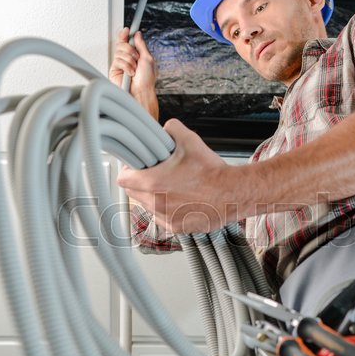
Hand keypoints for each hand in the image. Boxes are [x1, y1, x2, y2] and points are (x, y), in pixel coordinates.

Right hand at [109, 28, 158, 120]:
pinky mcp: (114, 70)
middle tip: (136, 57)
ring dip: (129, 60)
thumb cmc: (146, 80)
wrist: (141, 92)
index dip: (125, 35)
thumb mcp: (148, 59)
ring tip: (134, 69)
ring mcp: (120, 64)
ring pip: (119, 52)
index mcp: (135, 55)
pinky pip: (117, 61)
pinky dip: (126, 66)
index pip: (127, 42)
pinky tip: (129, 73)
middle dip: (130, 50)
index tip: (127, 30)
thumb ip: (141, 45)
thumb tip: (137, 34)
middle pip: (122, 44)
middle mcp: (127, 59)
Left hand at [117, 118, 238, 233]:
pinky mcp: (176, 226)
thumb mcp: (191, 141)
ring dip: (153, 196)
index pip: (122, 179)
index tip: (134, 167)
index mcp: (153, 182)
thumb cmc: (212, 173)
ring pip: (148, 205)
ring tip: (171, 187)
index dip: (127, 170)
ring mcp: (165, 216)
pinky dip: (167, 209)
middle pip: (133, 193)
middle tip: (154, 174)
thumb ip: (172, 130)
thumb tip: (166, 128)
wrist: (231, 193)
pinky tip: (180, 199)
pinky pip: (162, 217)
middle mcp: (156, 202)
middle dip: (140, 183)